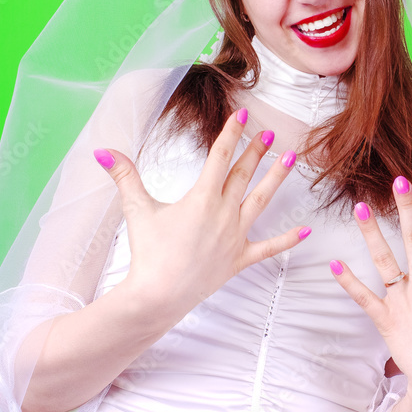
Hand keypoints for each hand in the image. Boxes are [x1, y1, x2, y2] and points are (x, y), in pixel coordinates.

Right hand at [95, 108, 307, 320]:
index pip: (219, 157)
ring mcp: (235, 236)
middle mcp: (223, 213)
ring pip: (261, 201)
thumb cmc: (147, 253)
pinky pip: (269, 248)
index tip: (242, 115)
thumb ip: (124, 177)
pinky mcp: (239, 259)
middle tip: (270, 133)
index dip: (231, 134)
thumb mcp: (137, 210)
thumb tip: (103, 151)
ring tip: (290, 158)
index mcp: (201, 198)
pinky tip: (308, 229)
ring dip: (276, 179)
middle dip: (256, 152)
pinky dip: (288, 239)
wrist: (157, 296)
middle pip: (242, 175)